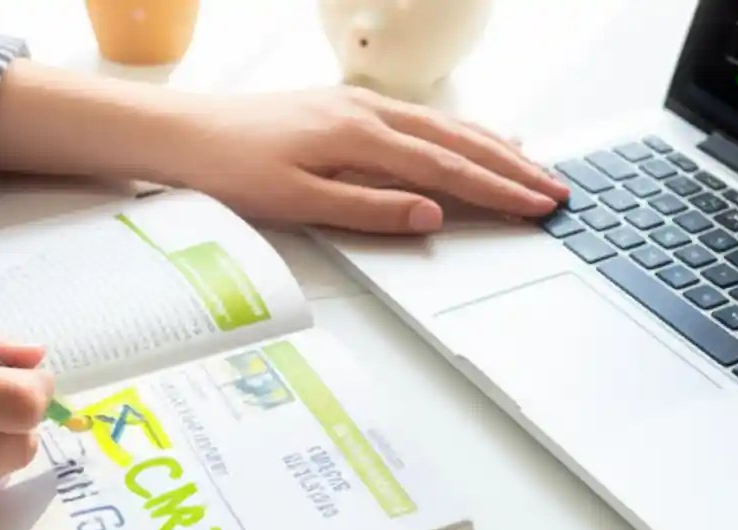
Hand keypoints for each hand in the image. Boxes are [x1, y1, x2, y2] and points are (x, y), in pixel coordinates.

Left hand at [0, 61, 566, 233]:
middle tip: (558, 191)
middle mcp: (368, 113)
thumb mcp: (296, 201)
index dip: (498, 190)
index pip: (447, 167)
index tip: (540, 206)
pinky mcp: (345, 109)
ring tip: (535, 164)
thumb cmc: (229, 169)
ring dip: (493, 145)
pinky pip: (419, 117)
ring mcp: (358, 106)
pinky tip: (469, 135)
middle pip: (458, 140)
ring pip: (443, 124)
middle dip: (512, 167)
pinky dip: (456, 129)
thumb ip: (367, 209)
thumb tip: (430, 216)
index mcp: (361, 136)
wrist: (179, 132)